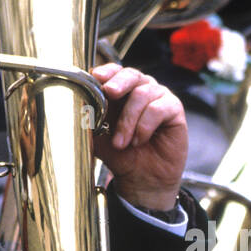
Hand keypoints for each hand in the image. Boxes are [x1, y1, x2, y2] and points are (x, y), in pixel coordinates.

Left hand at [91, 63, 188, 209]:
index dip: (107, 71)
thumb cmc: (121, 155)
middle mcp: (142, 90)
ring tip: (121, 143)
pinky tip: (139, 140)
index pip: (115, 72)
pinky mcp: (174, 109)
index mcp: (122, 92)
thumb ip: (89, 118)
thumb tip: (76, 102)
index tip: (96, 77)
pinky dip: (145, 126)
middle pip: (132, 75)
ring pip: (143, 94)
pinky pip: (159, 108)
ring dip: (128, 120)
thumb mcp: (98, 136)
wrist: (141, 179)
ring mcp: (159, 98)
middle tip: (109, 93)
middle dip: (118, 83)